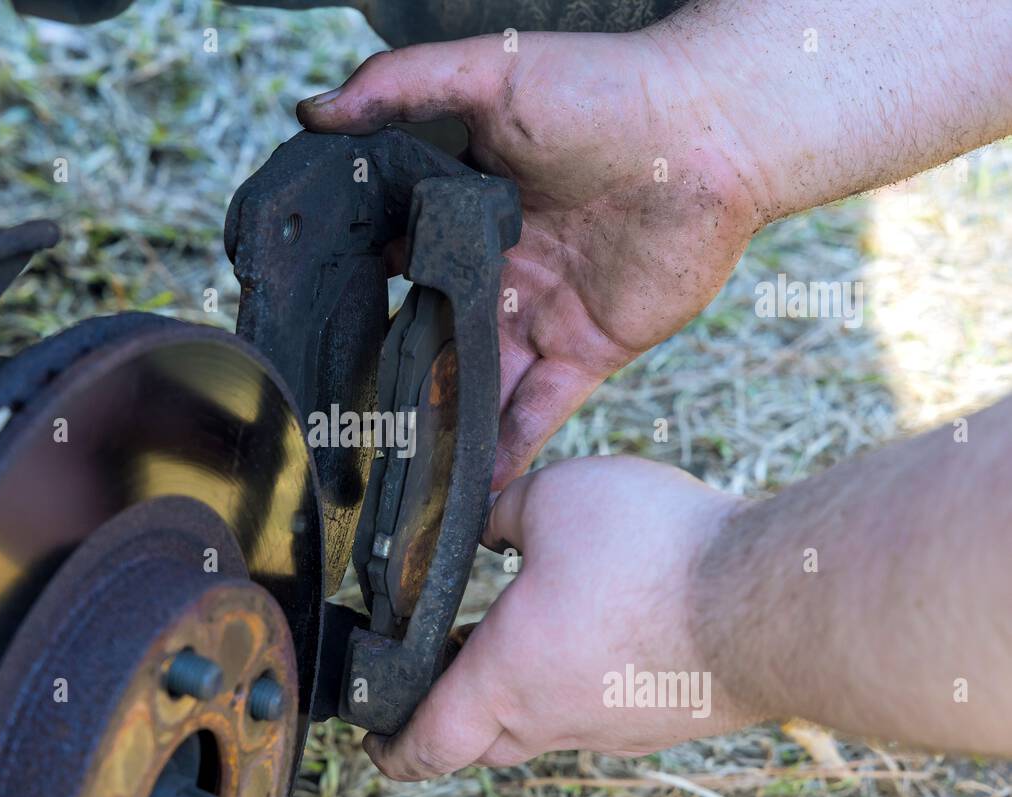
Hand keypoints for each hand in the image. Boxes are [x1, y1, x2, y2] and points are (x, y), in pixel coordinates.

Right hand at [298, 32, 771, 486]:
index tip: (321, 334)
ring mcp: (543, 316)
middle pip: (437, 337)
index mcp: (474, 214)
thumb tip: (313, 111)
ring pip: (480, 386)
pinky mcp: (588, 351)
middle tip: (352, 424)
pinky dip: (506, 450)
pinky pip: (538, 411)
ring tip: (398, 474)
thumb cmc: (608, 89)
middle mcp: (505, 272)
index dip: (366, 300)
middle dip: (401, 379)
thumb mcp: (491, 74)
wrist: (714, 130)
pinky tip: (469, 490)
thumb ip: (400, 87)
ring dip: (445, 428)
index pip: (405, 268)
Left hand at [362, 455, 757, 780]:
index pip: (426, 743)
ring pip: (543, 724)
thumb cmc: (655, 556)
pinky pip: (599, 709)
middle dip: (449, 711)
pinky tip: (598, 626)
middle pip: (479, 739)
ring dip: (520, 689)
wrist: (770, 598)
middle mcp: (554, 718)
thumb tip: (494, 527)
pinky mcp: (661, 717)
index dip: (389, 747)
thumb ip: (501, 513)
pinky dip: (580, 679)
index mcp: (505, 678)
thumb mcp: (550, 497)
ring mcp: (614, 726)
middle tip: (444, 666)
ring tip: (524, 630)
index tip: (375, 740)